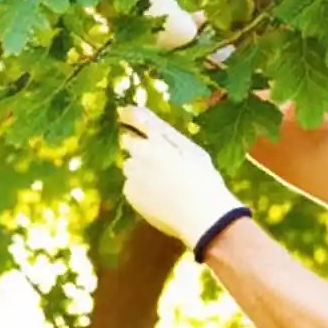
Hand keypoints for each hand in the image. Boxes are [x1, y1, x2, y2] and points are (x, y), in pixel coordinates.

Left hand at [117, 105, 246, 248]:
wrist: (199, 214)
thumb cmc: (203, 179)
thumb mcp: (192, 150)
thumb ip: (168, 136)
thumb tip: (150, 126)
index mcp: (159, 138)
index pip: (136, 117)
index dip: (128, 114)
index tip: (124, 113)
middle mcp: (141, 152)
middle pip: (127, 140)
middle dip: (135, 144)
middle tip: (154, 156)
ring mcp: (133, 173)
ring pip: (130, 164)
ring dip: (138, 167)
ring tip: (161, 181)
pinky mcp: (130, 192)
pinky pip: (131, 184)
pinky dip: (140, 187)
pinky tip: (158, 195)